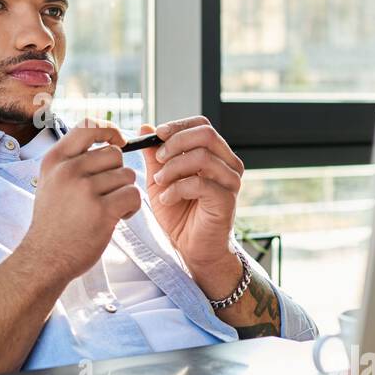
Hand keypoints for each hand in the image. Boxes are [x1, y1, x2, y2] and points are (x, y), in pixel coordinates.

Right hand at [19, 119, 142, 283]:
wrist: (44, 258)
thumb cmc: (53, 221)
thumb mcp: (51, 182)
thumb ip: (73, 161)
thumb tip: (109, 140)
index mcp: (55, 160)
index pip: (88, 126)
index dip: (109, 130)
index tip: (119, 141)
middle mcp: (68, 170)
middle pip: (114, 154)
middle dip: (118, 173)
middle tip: (107, 193)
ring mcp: (84, 190)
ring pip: (126, 176)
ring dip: (124, 192)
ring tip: (109, 209)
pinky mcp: (101, 210)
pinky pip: (132, 195)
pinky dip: (131, 207)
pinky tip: (117, 218)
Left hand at [136, 116, 244, 279]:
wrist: (192, 248)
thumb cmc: (179, 214)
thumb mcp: (160, 180)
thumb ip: (154, 156)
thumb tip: (145, 127)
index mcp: (215, 155)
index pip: (202, 125)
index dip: (178, 126)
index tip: (157, 134)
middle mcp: (228, 164)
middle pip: (206, 134)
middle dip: (176, 142)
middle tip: (158, 159)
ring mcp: (230, 181)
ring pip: (202, 156)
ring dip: (174, 167)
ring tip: (160, 183)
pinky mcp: (226, 200)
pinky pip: (200, 183)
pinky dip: (177, 188)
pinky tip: (167, 199)